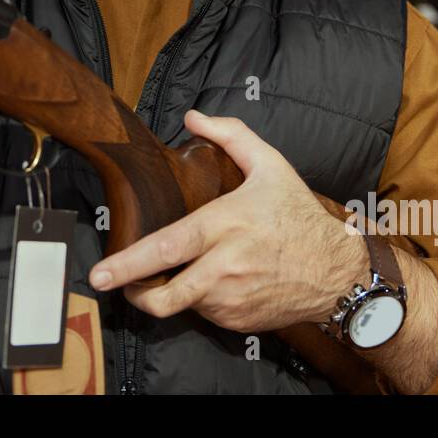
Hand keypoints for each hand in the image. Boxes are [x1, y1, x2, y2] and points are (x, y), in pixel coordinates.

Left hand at [88, 109, 365, 332]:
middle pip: (164, 294)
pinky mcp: (238, 321)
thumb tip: (192, 116)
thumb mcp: (271, 165)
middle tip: (112, 285)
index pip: (167, 248)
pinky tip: (215, 281)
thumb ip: (231, 135)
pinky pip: (204, 314)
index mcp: (226, 225)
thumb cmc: (299, 216)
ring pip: (181, 303)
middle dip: (131, 294)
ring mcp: (231, 299)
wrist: (337, 271)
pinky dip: (200, 300)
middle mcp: (225, 267)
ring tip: (181, 270)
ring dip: (171, 291)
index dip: (128, 264)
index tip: (100, 272)